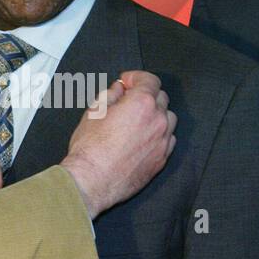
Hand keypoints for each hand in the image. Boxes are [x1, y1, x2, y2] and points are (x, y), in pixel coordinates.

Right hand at [60, 70, 176, 217]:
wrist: (92, 180)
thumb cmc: (90, 149)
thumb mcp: (94, 111)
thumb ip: (111, 94)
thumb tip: (119, 89)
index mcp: (142, 103)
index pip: (150, 80)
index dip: (136, 77)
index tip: (127, 82)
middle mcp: (157, 120)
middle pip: (161, 97)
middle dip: (146, 94)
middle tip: (128, 100)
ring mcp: (162, 141)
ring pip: (168, 118)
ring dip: (155, 114)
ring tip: (137, 120)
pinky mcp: (162, 159)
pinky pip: (168, 139)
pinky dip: (158, 134)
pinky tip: (143, 138)